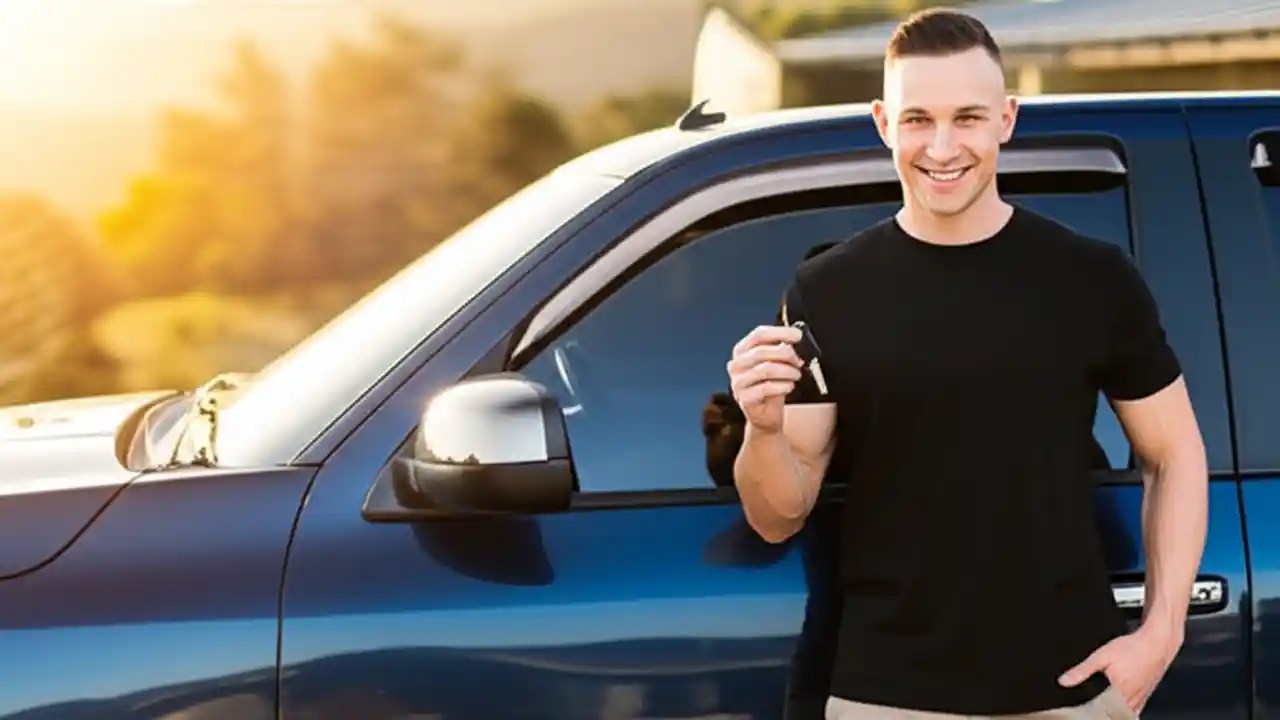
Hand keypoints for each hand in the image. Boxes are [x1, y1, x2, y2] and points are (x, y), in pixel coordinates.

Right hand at [727, 325, 803, 433]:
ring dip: (787, 371)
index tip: (797, 336)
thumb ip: (781, 350)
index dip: (780, 333)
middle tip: (799, 361)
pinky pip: (766, 388)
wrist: (765, 414)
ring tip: (796, 375)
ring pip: (765, 370)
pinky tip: (789, 386)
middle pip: (761, 351)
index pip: (759, 335)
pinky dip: (782, 386)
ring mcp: (738, 382)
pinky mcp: (744, 398)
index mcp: (742, 350)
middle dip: (785, 354)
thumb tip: (795, 339)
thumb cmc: (771, 385)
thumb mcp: (775, 364)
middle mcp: (736, 364)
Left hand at [1058, 626, 1181, 712]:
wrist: (1157, 643)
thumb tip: (1063, 681)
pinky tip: (1117, 708)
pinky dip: (1124, 711)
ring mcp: (1140, 699)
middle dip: (1100, 715)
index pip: (1100, 713)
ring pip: (1124, 714)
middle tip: (1087, 710)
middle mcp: (1131, 700)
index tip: (1078, 713)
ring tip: (1098, 709)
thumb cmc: (1132, 648)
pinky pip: (1134, 711)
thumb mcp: (1102, 656)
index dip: (1088, 714)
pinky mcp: (1145, 696)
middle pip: (1112, 715)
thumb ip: (1083, 670)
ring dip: (1112, 714)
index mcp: (1119, 692)